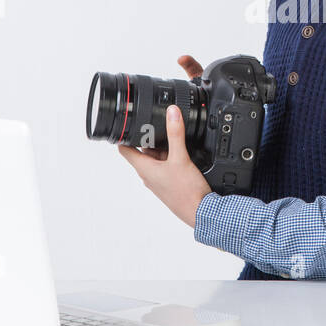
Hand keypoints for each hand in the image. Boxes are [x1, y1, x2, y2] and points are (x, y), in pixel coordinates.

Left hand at [117, 56, 210, 226]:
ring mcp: (159, 181)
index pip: (125, 149)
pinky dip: (171, 158)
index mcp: (145, 169)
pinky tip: (184, 155)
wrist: (201, 213)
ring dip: (163, 149)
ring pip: (156, 159)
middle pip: (143, 151)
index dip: (124, 136)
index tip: (127, 125)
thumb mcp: (181, 157)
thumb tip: (171, 113)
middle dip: (150, 139)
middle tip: (160, 126)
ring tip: (175, 139)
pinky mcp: (170, 184)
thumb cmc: (186, 193)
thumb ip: (176, 134)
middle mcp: (149, 175)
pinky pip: (166, 167)